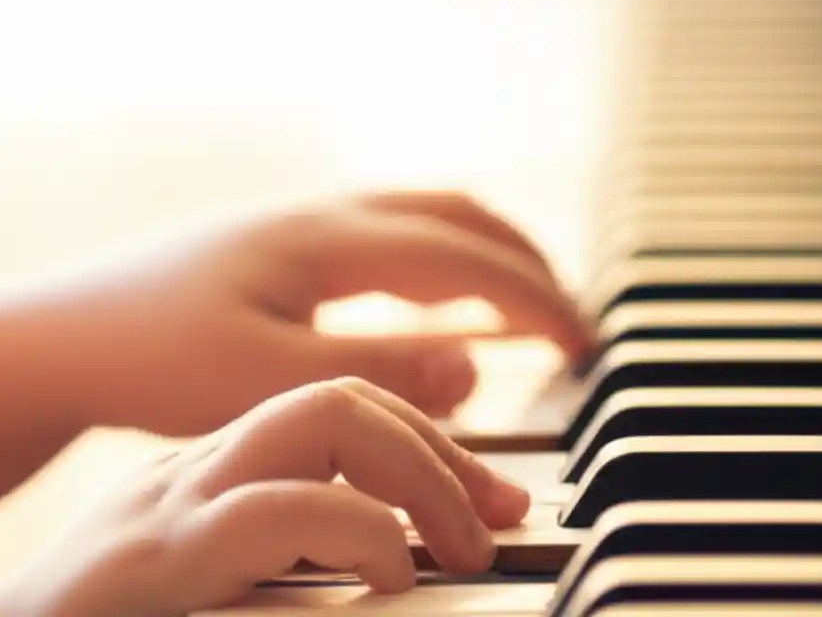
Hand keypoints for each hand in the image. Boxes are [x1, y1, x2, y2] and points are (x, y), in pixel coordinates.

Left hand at [0, 191, 592, 435]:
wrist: (68, 336)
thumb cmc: (154, 358)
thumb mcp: (269, 379)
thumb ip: (380, 372)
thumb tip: (476, 360)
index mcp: (335, 239)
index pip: (469, 259)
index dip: (539, 301)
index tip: (586, 347)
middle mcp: (332, 216)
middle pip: (464, 218)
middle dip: (531, 266)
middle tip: (573, 325)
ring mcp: (313, 225)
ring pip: (434, 220)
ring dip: (493, 258)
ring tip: (530, 311)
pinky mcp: (295, 247)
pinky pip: (399, 241)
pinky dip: (447, 269)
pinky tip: (442, 312)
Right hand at [1, 378, 530, 616]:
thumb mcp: (223, 591)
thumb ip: (301, 564)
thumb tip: (408, 578)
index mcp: (218, 476)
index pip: (343, 415)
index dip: (434, 450)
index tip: (498, 506)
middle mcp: (198, 472)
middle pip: (344, 398)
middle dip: (441, 451)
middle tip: (500, 523)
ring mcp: (171, 505)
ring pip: (320, 418)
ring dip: (420, 475)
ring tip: (462, 550)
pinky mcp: (153, 559)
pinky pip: (275, 509)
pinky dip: (359, 532)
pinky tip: (393, 578)